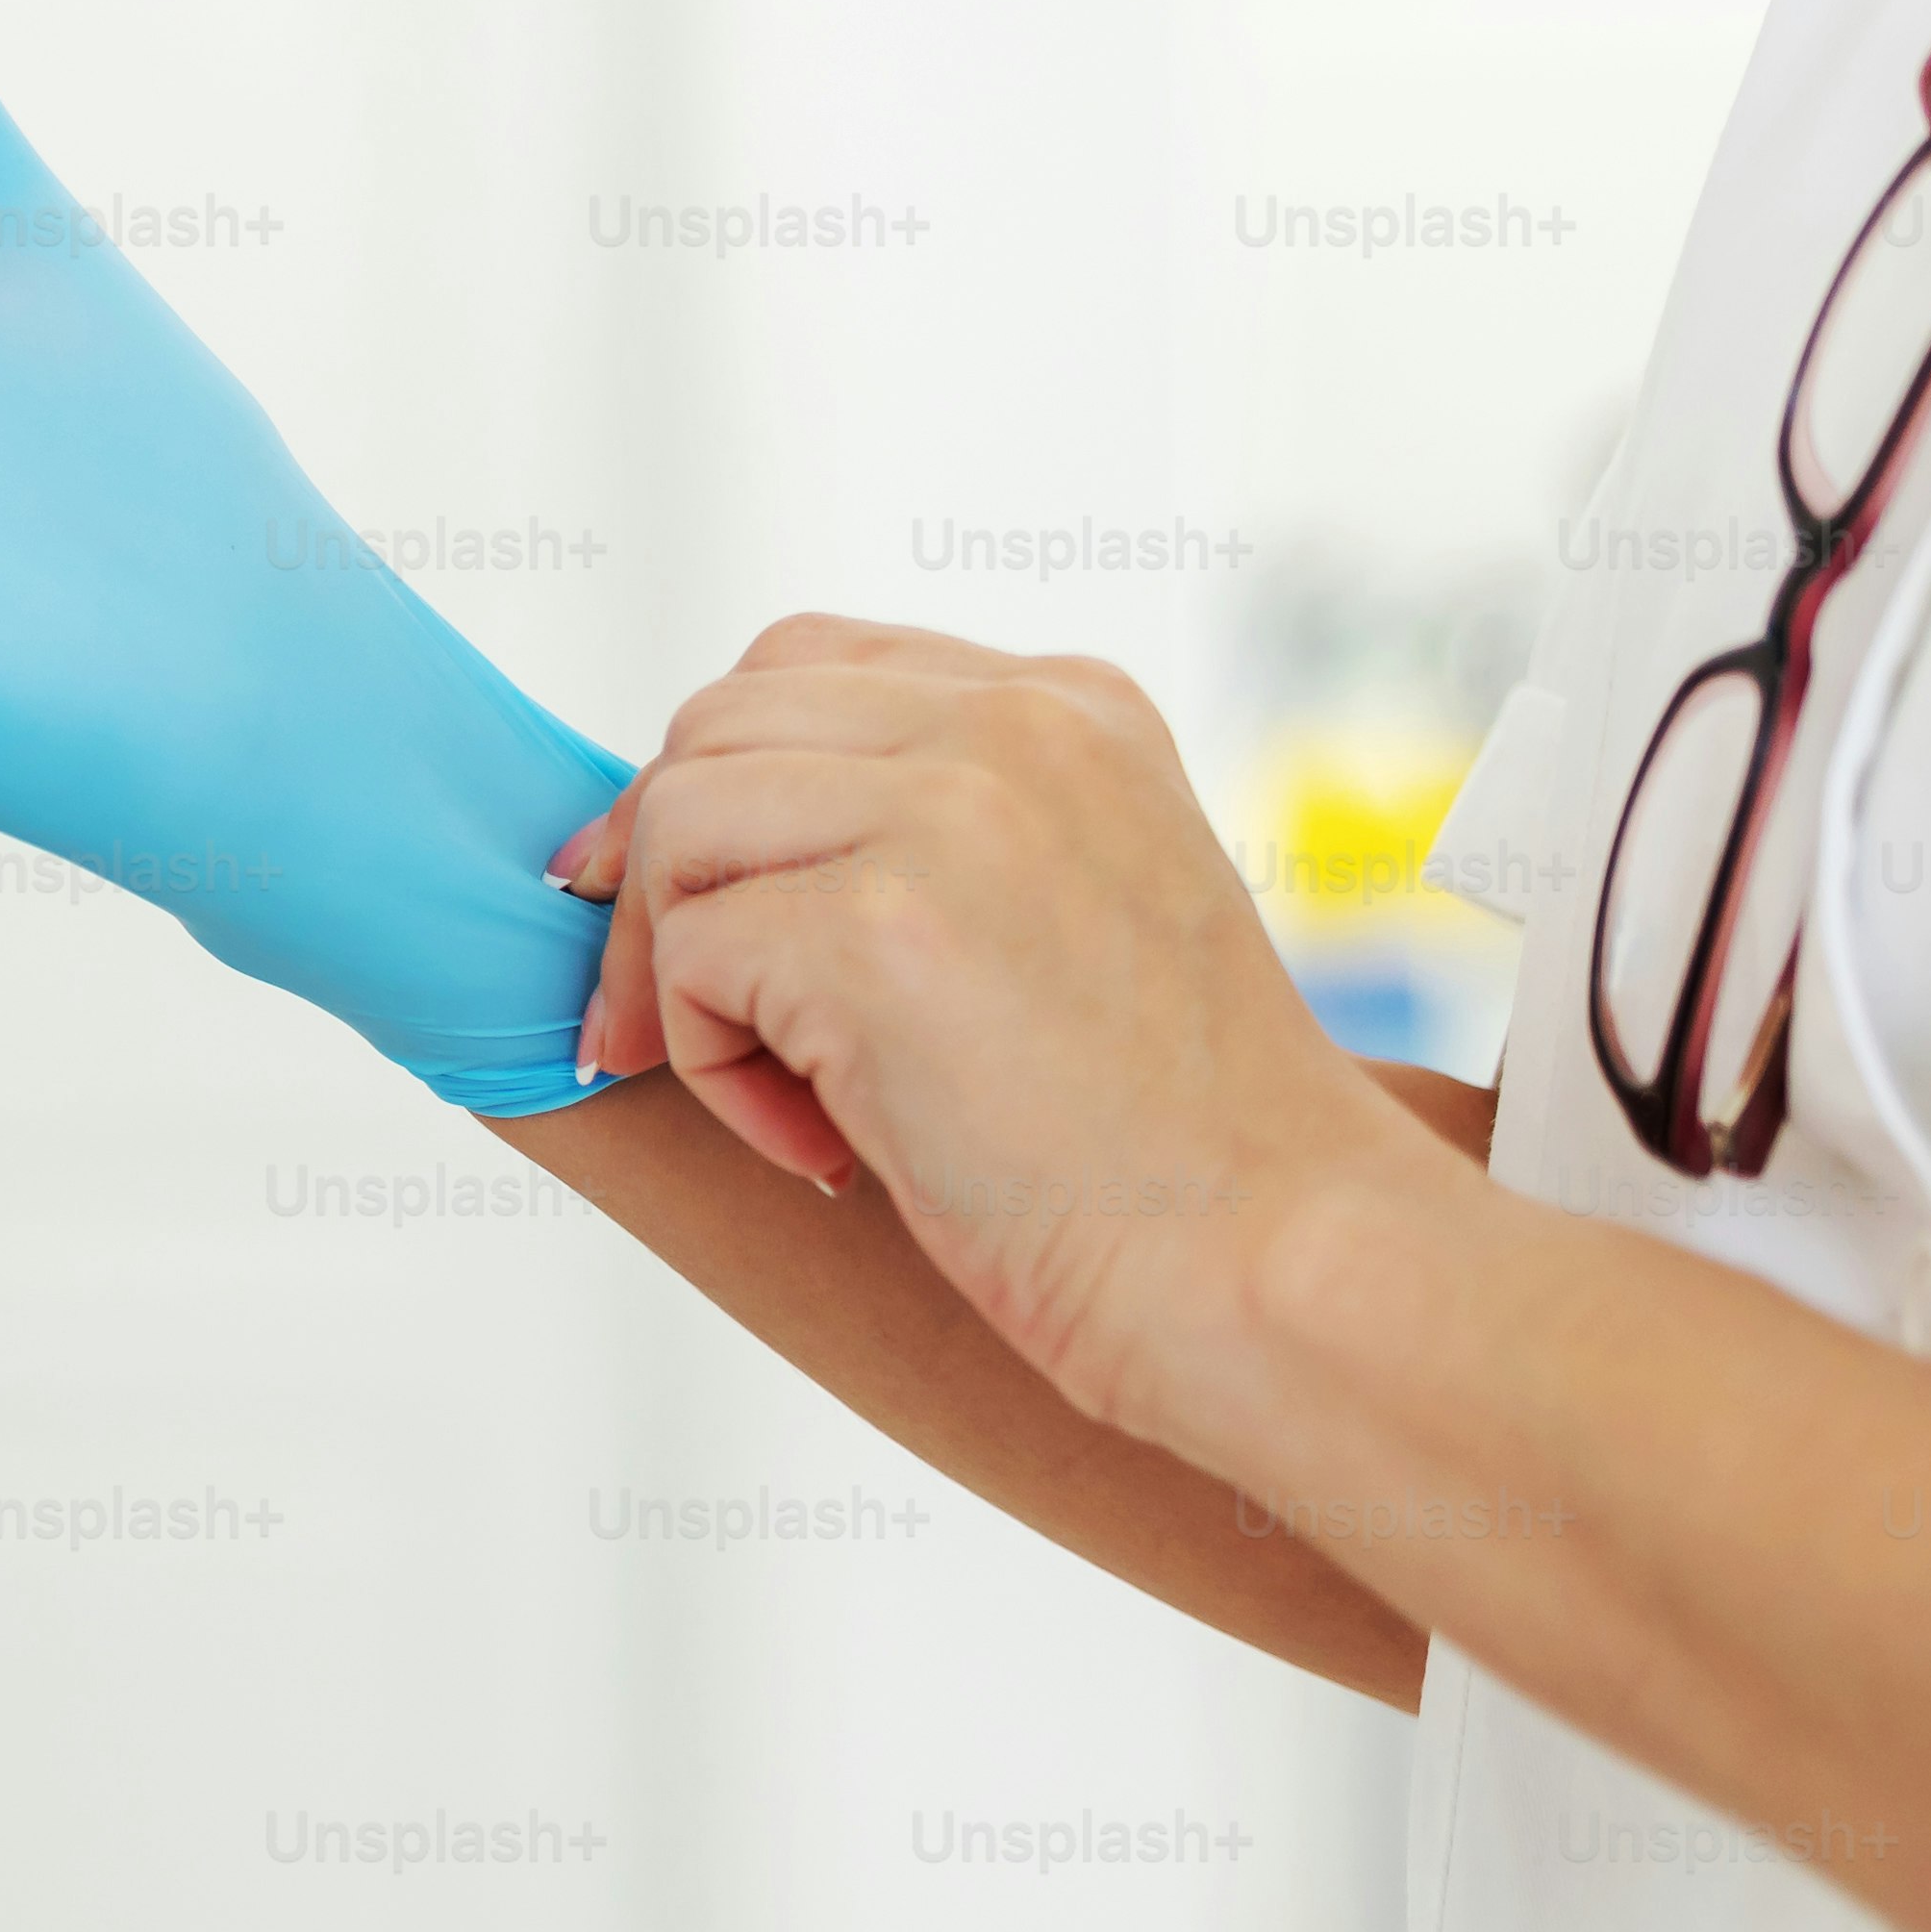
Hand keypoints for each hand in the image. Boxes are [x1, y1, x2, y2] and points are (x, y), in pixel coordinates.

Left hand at [563, 617, 1433, 1438]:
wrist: (1271, 1266)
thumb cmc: (1168, 1147)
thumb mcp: (1075, 914)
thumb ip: (936, 833)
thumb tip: (693, 831)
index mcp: (1073, 707)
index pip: (809, 665)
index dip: (711, 780)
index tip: (679, 901)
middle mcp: (1016, 723)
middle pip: (718, 726)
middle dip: (659, 877)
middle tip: (668, 1023)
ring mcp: (952, 812)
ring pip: (680, 822)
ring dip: (679, 975)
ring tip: (787, 1100)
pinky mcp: (879, 924)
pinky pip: (693, 954)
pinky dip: (711, 1065)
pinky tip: (821, 1146)